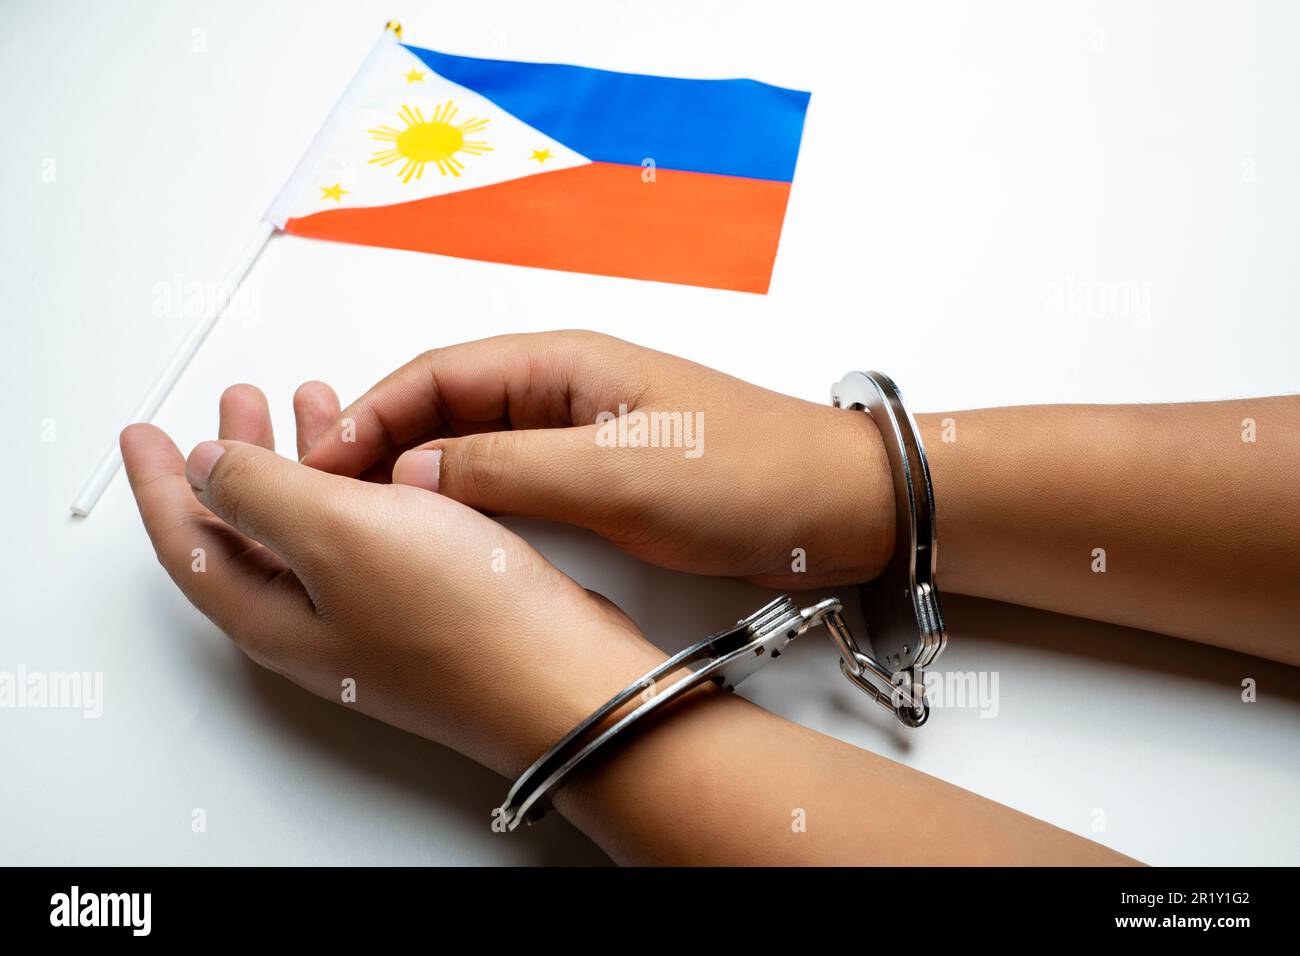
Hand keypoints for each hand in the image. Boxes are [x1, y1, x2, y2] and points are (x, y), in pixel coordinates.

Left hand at [120, 384, 669, 777]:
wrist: (560, 678)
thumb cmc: (460, 621)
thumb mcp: (337, 534)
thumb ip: (259, 492)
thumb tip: (205, 467)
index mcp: (272, 614)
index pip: (189, 542)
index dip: (158, 483)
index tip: (141, 433)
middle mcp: (315, 621)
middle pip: (249, 532)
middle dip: (237, 459)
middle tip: (234, 402)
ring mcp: (371, 615)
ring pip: (314, 527)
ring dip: (302, 460)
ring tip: (307, 403)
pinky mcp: (424, 602)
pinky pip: (368, 531)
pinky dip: (361, 481)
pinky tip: (385, 455)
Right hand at [302, 331, 894, 588]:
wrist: (837, 507)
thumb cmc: (748, 474)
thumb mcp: (615, 473)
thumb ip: (505, 470)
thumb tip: (408, 476)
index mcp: (563, 363)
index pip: (435, 376)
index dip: (369, 417)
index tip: (320, 465)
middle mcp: (564, 390)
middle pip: (443, 409)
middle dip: (380, 448)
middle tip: (326, 502)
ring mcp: (581, 434)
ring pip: (473, 449)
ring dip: (418, 480)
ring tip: (366, 523)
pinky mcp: (600, 478)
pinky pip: (513, 482)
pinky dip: (467, 505)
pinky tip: (446, 537)